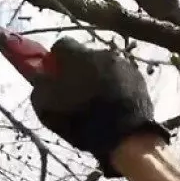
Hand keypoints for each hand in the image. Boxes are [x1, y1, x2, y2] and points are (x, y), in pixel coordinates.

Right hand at [30, 37, 169, 175]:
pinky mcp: (139, 79)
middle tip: (75, 91)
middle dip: (78, 69)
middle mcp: (101, 52)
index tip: (54, 75)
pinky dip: (115, 86)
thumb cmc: (80, 119)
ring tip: (96, 101)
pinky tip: (112, 105)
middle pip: (85, 55)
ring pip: (104, 66)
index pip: (61, 44)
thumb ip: (39, 86)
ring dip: (98, 77)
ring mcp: (123, 65)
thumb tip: (40, 75)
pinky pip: (120, 77)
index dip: (56, 60)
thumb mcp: (46, 107)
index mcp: (77, 56)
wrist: (124, 136)